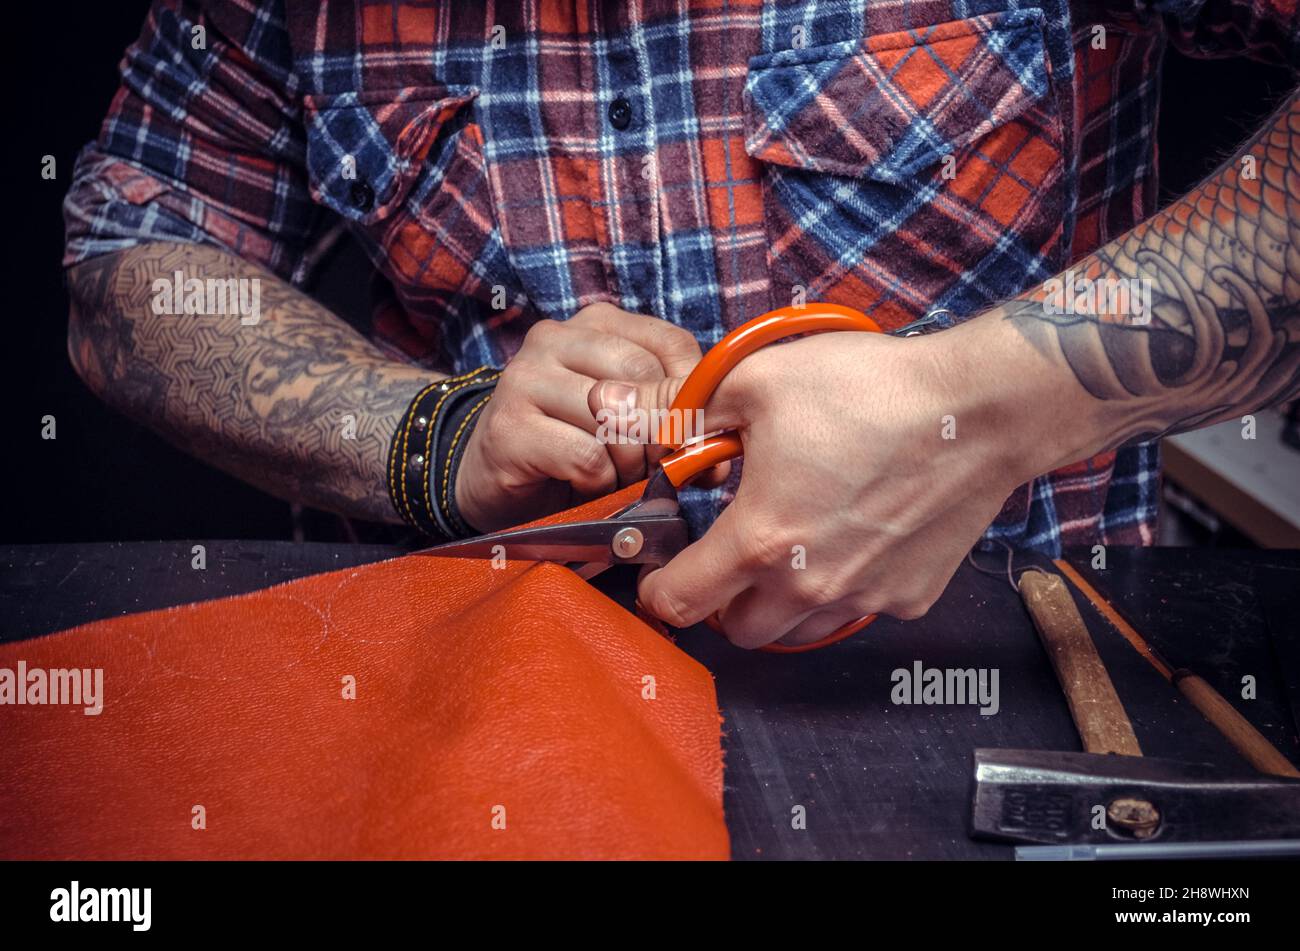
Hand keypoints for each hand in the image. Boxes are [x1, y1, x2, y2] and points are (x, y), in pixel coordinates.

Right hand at [455, 302, 704, 531]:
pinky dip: (600, 483)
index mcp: (595, 324)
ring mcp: (525, 378)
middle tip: (654, 468)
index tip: (693, 440)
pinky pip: (587, 457)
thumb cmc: (571, 447)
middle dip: (662, 435)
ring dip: (630, 464)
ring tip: (616, 477)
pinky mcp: (508, 428)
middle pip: (645, 379)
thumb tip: (720, 463)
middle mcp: (555, 337)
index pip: (672, 345)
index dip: (694, 398)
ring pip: (617, 417)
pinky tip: (585, 485)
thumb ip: (675, 423)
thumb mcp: (629, 423)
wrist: (491, 479)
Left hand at [624, 323, 1057, 647]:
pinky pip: (856, 610)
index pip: (681, 603)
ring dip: (778, 605)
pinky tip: (849, 540)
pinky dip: (841, 590)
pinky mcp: (910, 596)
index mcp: (761, 539)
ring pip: (797, 631)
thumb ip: (693, 414)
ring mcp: (865, 597)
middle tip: (727, 558)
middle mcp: (810, 585)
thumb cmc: (871, 391)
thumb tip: (650, 425)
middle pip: (738, 632)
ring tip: (788, 551)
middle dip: (721, 603)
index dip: (658, 592)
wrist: (979, 410)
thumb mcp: (760, 380)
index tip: (661, 577)